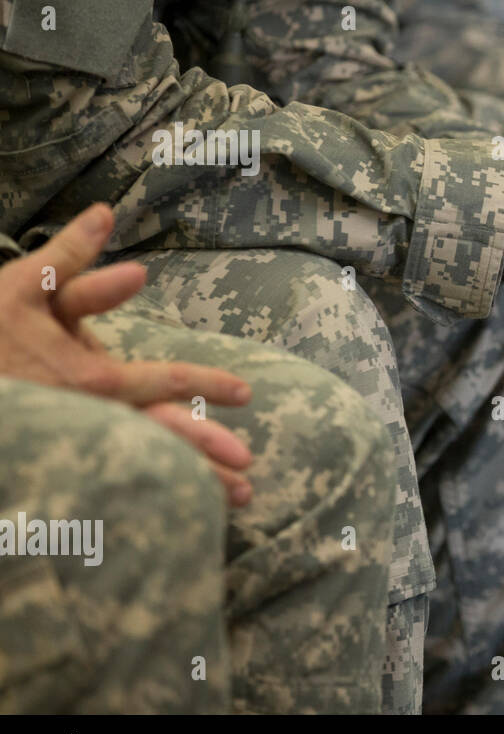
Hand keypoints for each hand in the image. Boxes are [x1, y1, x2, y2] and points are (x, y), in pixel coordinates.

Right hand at [0, 204, 254, 504]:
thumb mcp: (18, 290)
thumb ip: (67, 258)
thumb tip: (105, 213)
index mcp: (87, 379)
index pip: (161, 381)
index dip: (207, 385)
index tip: (245, 394)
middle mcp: (86, 419)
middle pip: (161, 441)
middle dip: (207, 458)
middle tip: (249, 477)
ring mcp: (72, 446)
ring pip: (141, 471)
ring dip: (189, 489)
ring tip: (233, 502)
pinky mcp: (58, 462)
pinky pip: (110, 488)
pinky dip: (144, 501)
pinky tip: (170, 520)